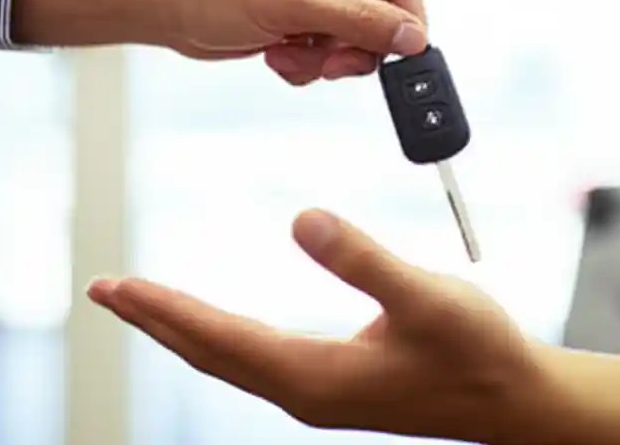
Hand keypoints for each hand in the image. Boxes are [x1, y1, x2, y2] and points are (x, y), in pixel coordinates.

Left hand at [15, 0, 428, 84]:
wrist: (159, 7)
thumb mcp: (294, 3)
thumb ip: (360, 21)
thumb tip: (411, 35)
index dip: (406, 15)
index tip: (406, 52)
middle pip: (380, 9)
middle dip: (355, 44)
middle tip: (334, 62)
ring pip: (355, 36)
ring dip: (327, 56)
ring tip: (291, 53)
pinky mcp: (300, 14)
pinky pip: (329, 47)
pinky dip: (308, 60)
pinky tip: (278, 52)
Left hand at [87, 210, 541, 442]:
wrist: (515, 400)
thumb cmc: (477, 350)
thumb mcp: (426, 298)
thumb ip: (363, 260)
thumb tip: (302, 219)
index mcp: (316, 377)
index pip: (220, 341)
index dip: (166, 311)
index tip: (117, 286)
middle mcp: (305, 393)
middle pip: (209, 356)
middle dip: (156, 322)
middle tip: (105, 291)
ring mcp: (318, 394)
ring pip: (229, 362)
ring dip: (182, 330)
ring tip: (144, 304)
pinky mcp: (334, 387)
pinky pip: (255, 362)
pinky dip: (220, 338)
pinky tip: (217, 324)